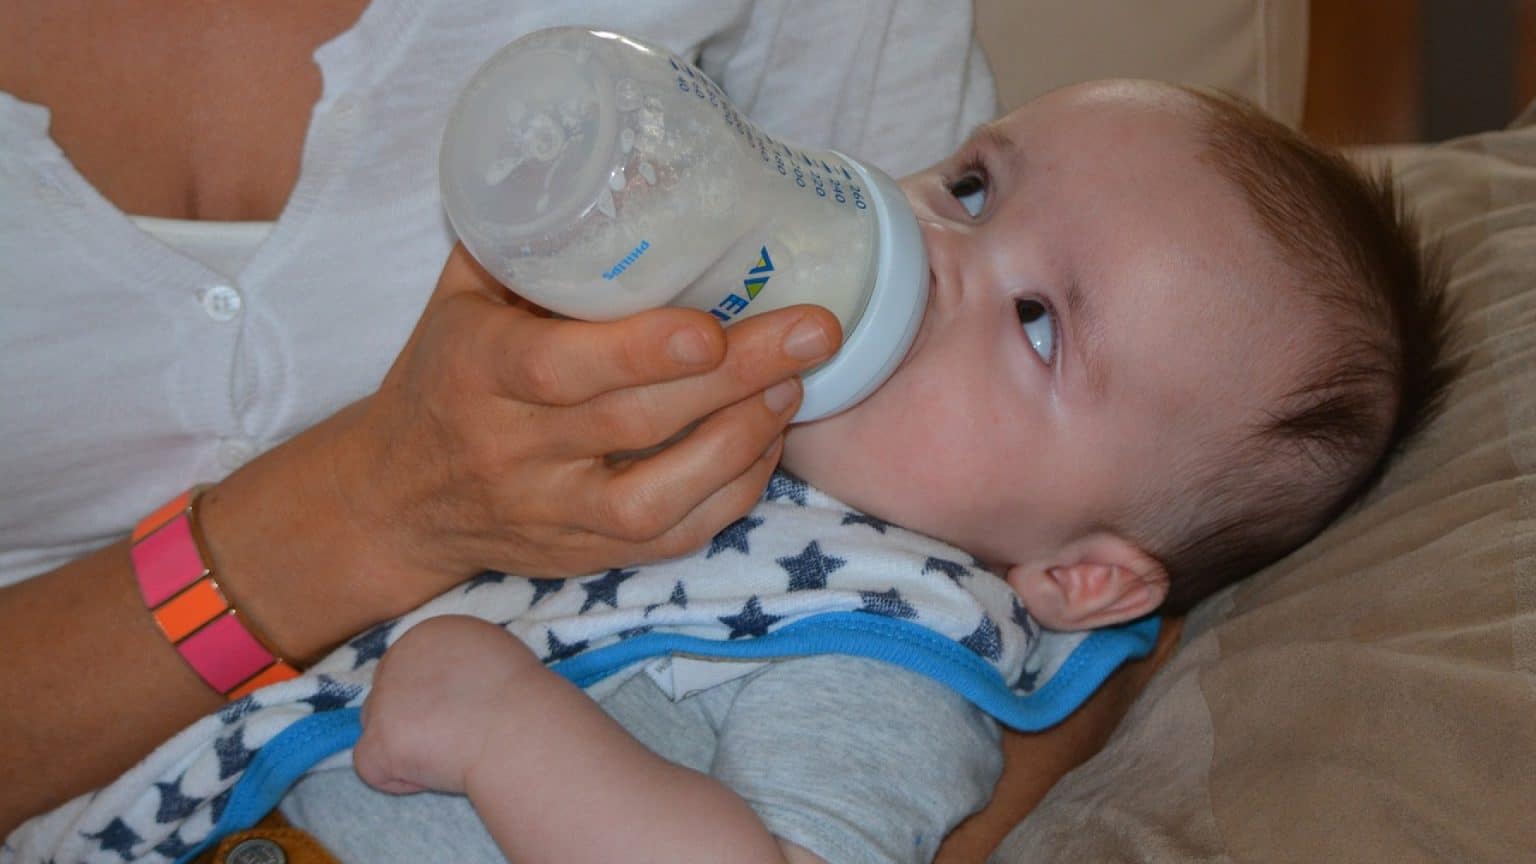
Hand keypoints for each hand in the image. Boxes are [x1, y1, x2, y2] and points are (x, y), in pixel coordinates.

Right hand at [329, 245, 841, 602]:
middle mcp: (511, 448)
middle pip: (632, 422)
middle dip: (735, 377)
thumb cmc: (444, 374)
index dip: (639, 351)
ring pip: (657, 496)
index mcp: (474, 369)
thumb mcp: (460, 296)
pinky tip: (768, 441)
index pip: (556, 368)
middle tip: (813, 331)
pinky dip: (732, 494)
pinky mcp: (585, 556)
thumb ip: (530, 243)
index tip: (709, 325)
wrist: (397, 496)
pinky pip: (670, 539)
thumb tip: (629, 174)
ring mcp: (550, 511)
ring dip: (741, 439)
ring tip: (796, 382)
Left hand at [354, 616, 529, 794]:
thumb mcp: (494, 654)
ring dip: (405, 746)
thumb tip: (453, 684)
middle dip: (411, 720)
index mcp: (429, 634)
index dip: (432, 697)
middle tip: (453, 737)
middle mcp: (398, 657)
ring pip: (376, 729)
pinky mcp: (378, 739)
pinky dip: (399, 780)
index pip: (409, 667)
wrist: (519, 728)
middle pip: (387, 696)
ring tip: (448, 755)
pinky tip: (435, 774)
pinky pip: (371, 767)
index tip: (462, 712)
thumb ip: (460, 662)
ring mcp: (383, 699)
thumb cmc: (523, 696)